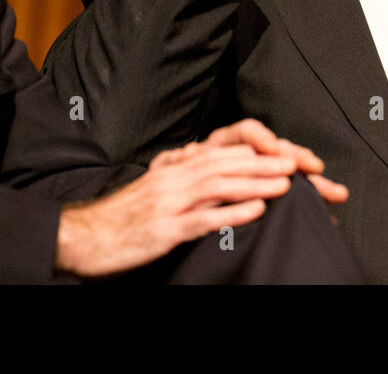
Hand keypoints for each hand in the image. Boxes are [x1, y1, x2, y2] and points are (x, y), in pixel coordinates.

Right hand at [55, 119, 346, 276]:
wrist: (81, 237)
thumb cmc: (122, 218)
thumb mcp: (157, 190)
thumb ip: (186, 179)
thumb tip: (219, 172)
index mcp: (176, 167)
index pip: (226, 150)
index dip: (262, 150)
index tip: (295, 156)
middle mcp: (175, 177)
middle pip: (230, 161)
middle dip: (270, 162)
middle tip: (307, 166)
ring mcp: (169, 201)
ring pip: (220, 183)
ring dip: (257, 180)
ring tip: (290, 181)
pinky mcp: (164, 228)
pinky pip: (202, 218)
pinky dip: (232, 212)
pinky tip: (256, 210)